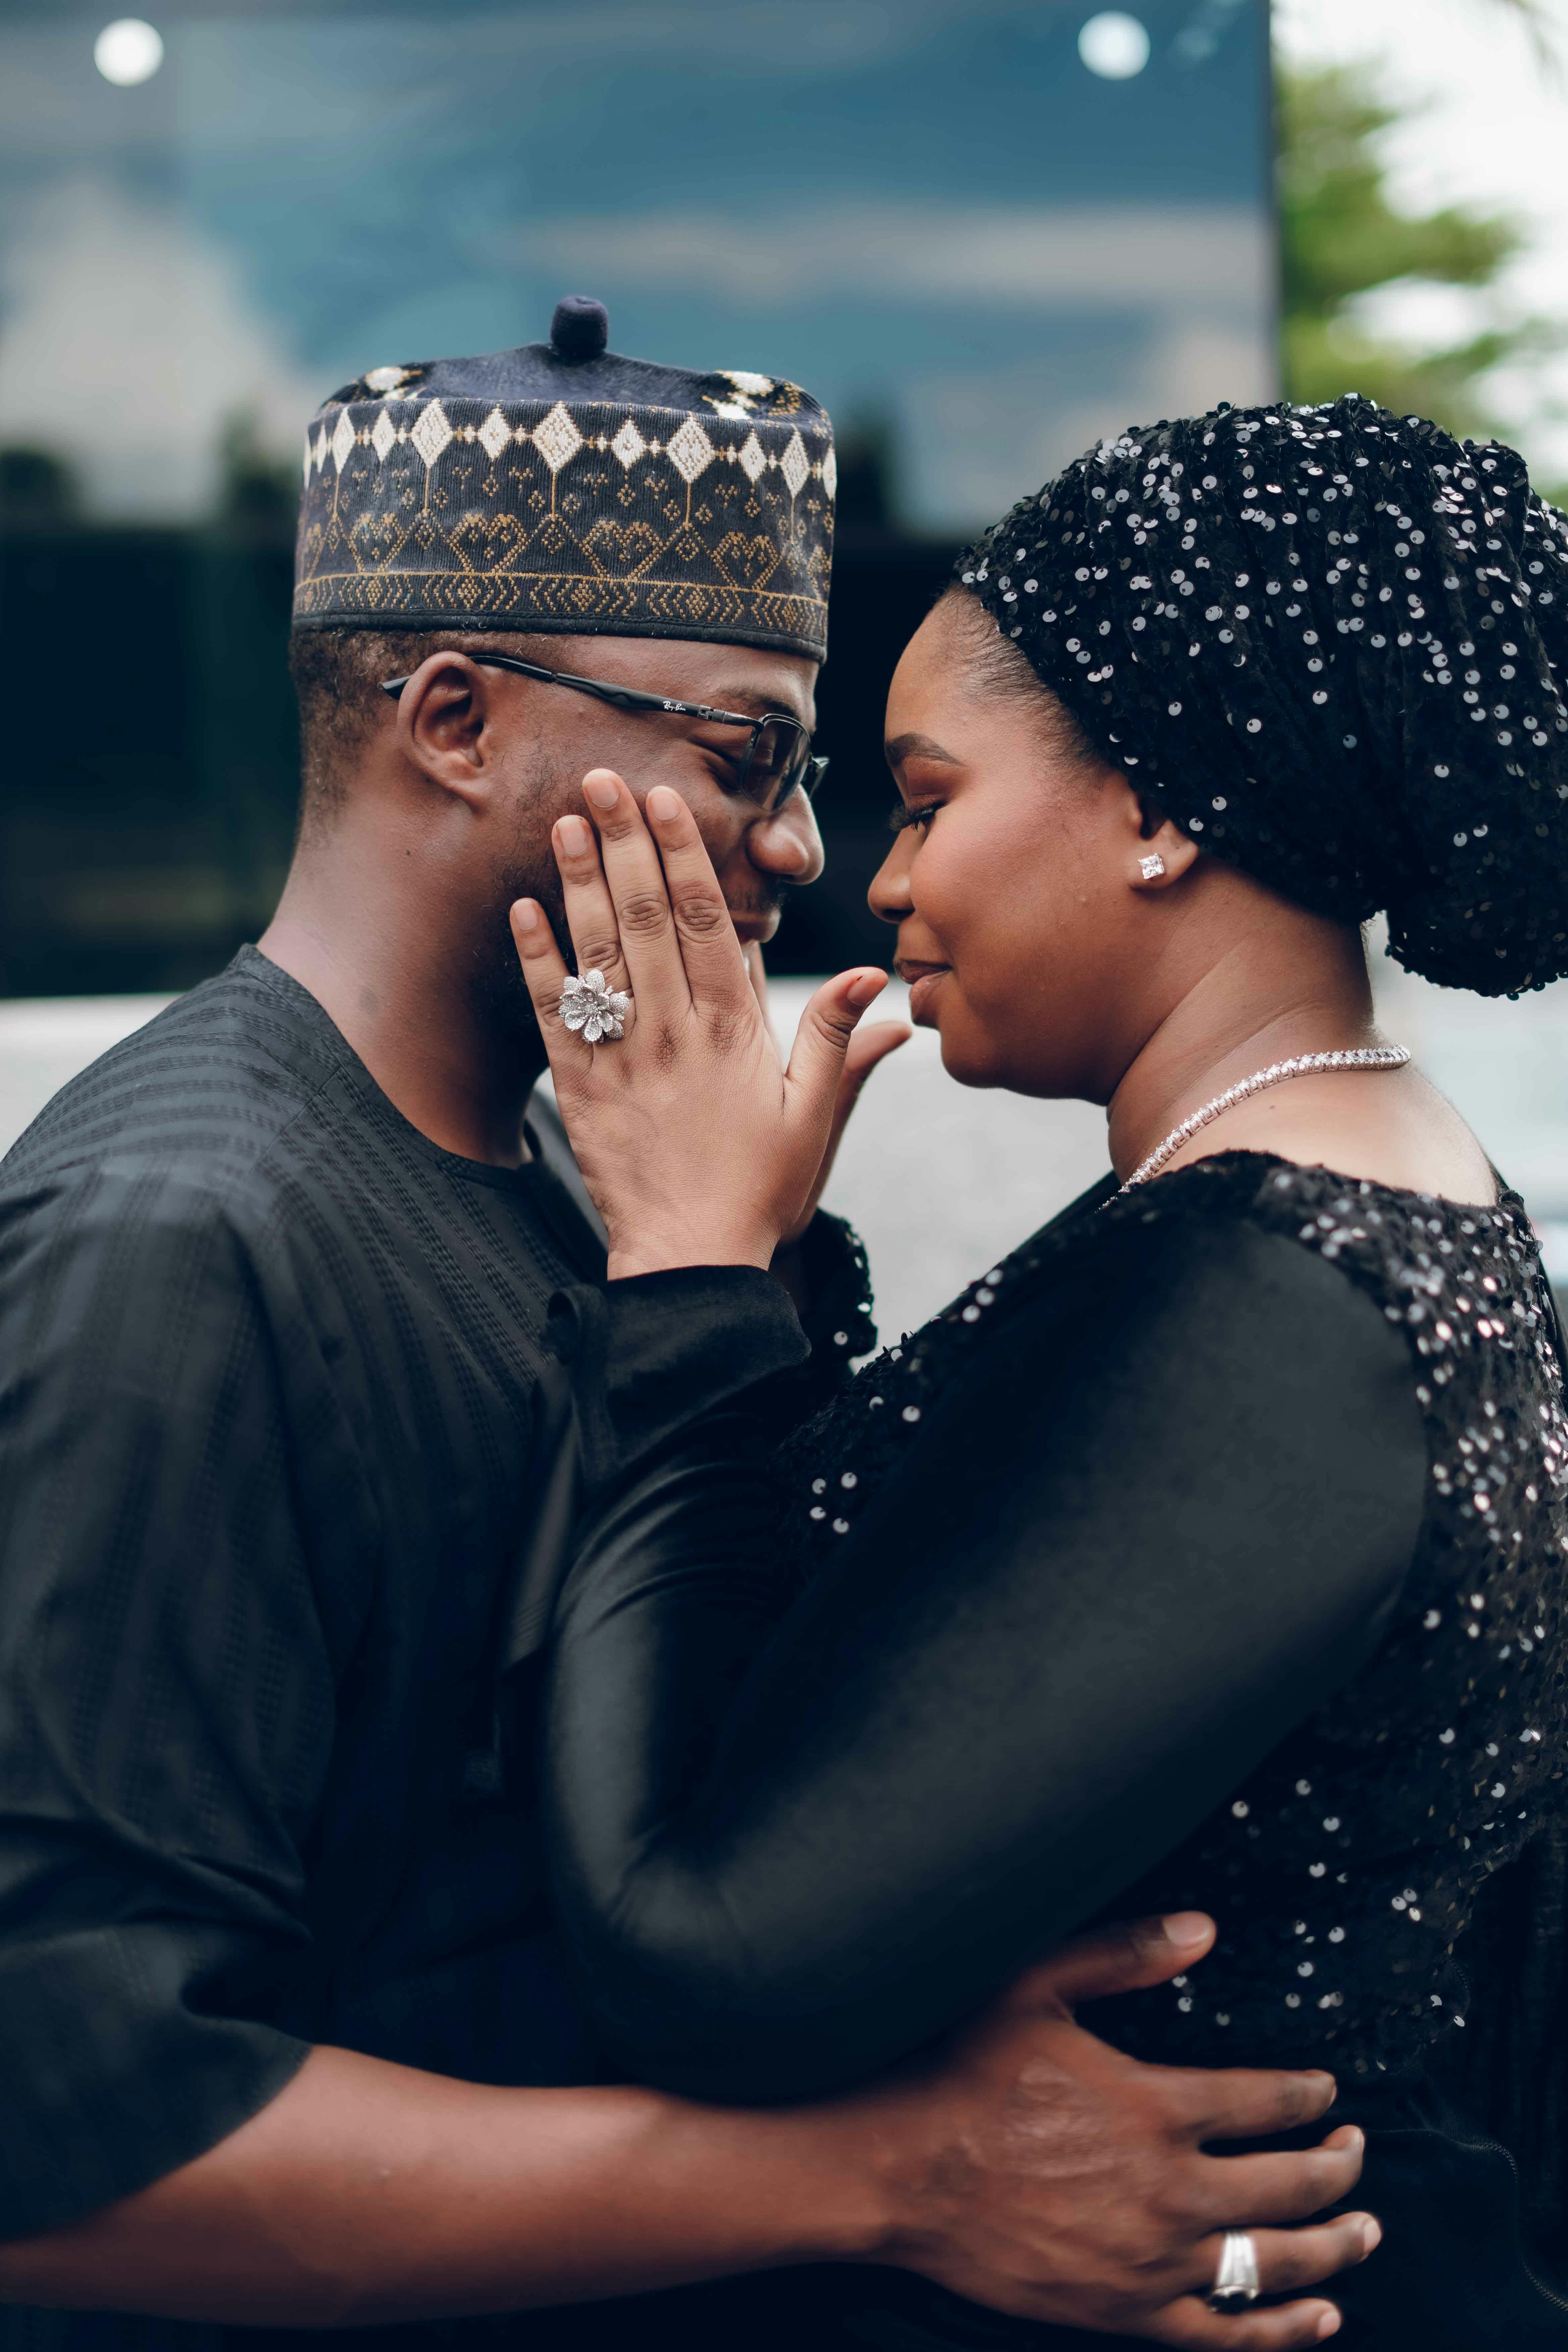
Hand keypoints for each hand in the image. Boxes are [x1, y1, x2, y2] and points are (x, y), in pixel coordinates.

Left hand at [511, 770, 888, 1277]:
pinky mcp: (582, 1085)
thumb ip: (838, 1043)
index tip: (665, 800)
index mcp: (734, 1029)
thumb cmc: (761, 1189)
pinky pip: (555, 1012)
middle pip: (644, 918)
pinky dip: (538, 960)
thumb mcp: (814, 1117)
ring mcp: (624, 1056)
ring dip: (579, 883)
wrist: (692, 1259)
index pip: (705, 922)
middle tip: (603, 780)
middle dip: (625, 844)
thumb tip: (881, 983)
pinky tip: (523, 911)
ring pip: (598, 952)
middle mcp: (675, 1030)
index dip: (682, 855)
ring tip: (566, 822)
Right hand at [845, 1913, 1373, 2345]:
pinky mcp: (1126, 2308)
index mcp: (1157, 2107)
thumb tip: (1202, 1928)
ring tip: (1365, 2230)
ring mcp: (1153, 2258)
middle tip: (1357, 2151)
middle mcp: (1170, 2188)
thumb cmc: (961, 2073)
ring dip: (1334, 2246)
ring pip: (1275, 2261)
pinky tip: (1321, 2317)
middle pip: (1290, 2184)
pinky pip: (1226, 2331)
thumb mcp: (1034, 1985)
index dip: (1309, 2095)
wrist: (900, 2172)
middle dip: (1338, 2166)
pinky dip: (1282, 2329)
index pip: (1267, 2101)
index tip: (1326, 2091)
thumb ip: (1124, 1953)